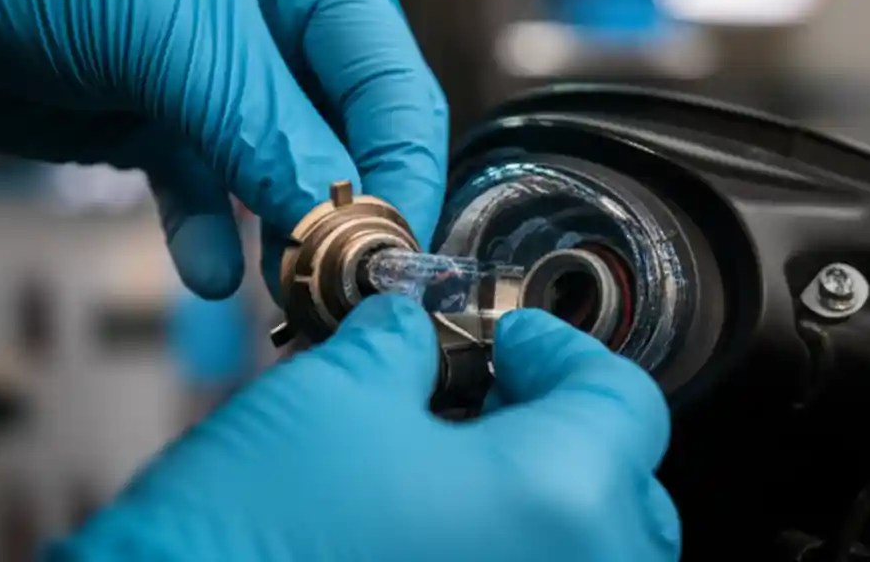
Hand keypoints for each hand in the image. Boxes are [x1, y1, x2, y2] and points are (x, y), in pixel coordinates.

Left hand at [0, 0, 446, 296]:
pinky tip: (205, 269)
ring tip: (287, 293)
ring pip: (282, 173)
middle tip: (347, 284)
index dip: (405, 164)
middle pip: (347, 132)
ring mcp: (217, 75)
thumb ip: (269, 132)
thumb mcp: (176, 35)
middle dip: (346, 210)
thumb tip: (346, 227)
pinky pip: (204, 192)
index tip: (399, 245)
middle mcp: (275, 20)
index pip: (390, 79)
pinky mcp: (158, 121)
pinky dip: (208, 235)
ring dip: (285, 237)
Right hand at [47, 297, 681, 561]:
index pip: (624, 399)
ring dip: (537, 489)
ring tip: (447, 457)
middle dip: (554, 420)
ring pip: (588, 547)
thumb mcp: (335, 393)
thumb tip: (418, 329)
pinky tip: (431, 523)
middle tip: (480, 389)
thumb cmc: (245, 536)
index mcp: (568, 497)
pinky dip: (509, 547)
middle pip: (621, 479)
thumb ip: (405, 343)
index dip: (559, 347)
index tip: (505, 331)